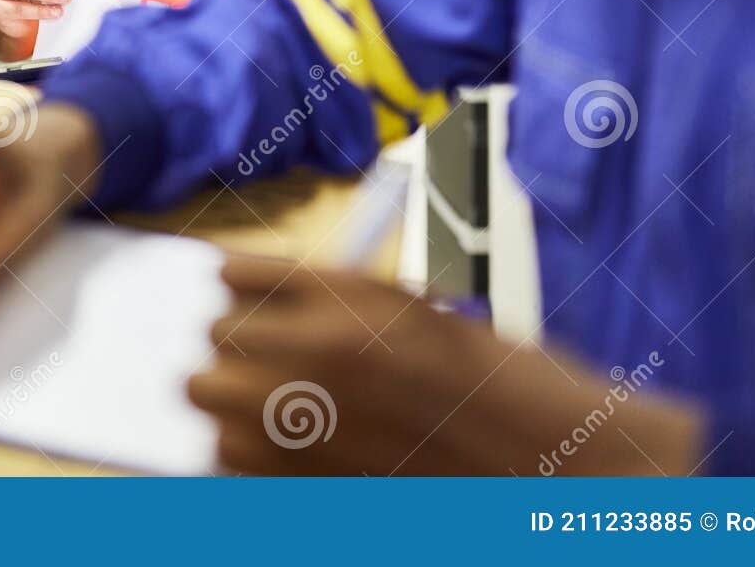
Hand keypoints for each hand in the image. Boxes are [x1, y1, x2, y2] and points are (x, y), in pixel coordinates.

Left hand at [188, 256, 702, 475]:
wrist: (544, 463)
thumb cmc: (494, 380)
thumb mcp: (411, 309)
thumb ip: (331, 298)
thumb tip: (253, 293)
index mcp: (346, 299)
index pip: (237, 270)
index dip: (236, 278)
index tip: (236, 286)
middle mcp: (315, 357)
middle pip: (213, 335)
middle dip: (230, 341)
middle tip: (256, 349)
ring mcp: (305, 426)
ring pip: (210, 401)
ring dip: (231, 397)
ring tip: (271, 401)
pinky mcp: (305, 484)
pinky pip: (233, 460)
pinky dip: (246, 451)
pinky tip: (286, 445)